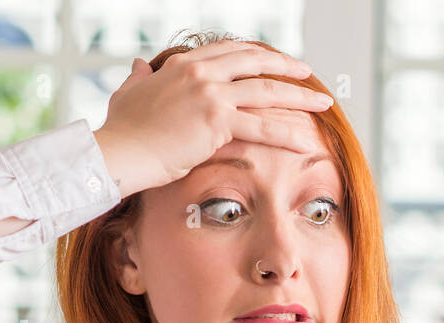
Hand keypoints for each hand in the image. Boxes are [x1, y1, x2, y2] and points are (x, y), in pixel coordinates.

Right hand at [91, 39, 334, 198]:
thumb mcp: (129, 93)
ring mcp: (210, 94)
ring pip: (266, 91)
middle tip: (309, 76)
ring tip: (323, 104)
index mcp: (184, 64)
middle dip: (287, 68)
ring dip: (299, 97)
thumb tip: (139, 65)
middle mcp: (200, 72)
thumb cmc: (123, 130)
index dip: (259, 55)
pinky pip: (262, 127)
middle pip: (256, 63)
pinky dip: (287, 134)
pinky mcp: (217, 121)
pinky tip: (306, 141)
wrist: (120, 151)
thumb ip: (139, 77)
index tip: (277, 61)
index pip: (231, 52)